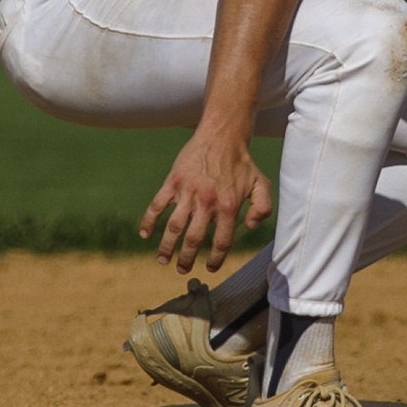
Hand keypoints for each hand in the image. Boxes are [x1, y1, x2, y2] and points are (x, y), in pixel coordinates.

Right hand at [141, 129, 273, 273]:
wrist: (222, 136)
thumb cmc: (242, 164)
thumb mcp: (261, 184)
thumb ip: (262, 208)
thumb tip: (248, 228)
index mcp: (229, 206)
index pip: (221, 241)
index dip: (215, 259)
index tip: (209, 268)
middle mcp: (207, 202)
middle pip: (194, 240)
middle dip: (187, 259)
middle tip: (182, 269)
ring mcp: (188, 193)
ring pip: (173, 228)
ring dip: (166, 247)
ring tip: (163, 260)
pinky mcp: (173, 182)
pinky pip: (156, 206)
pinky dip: (148, 221)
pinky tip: (144, 235)